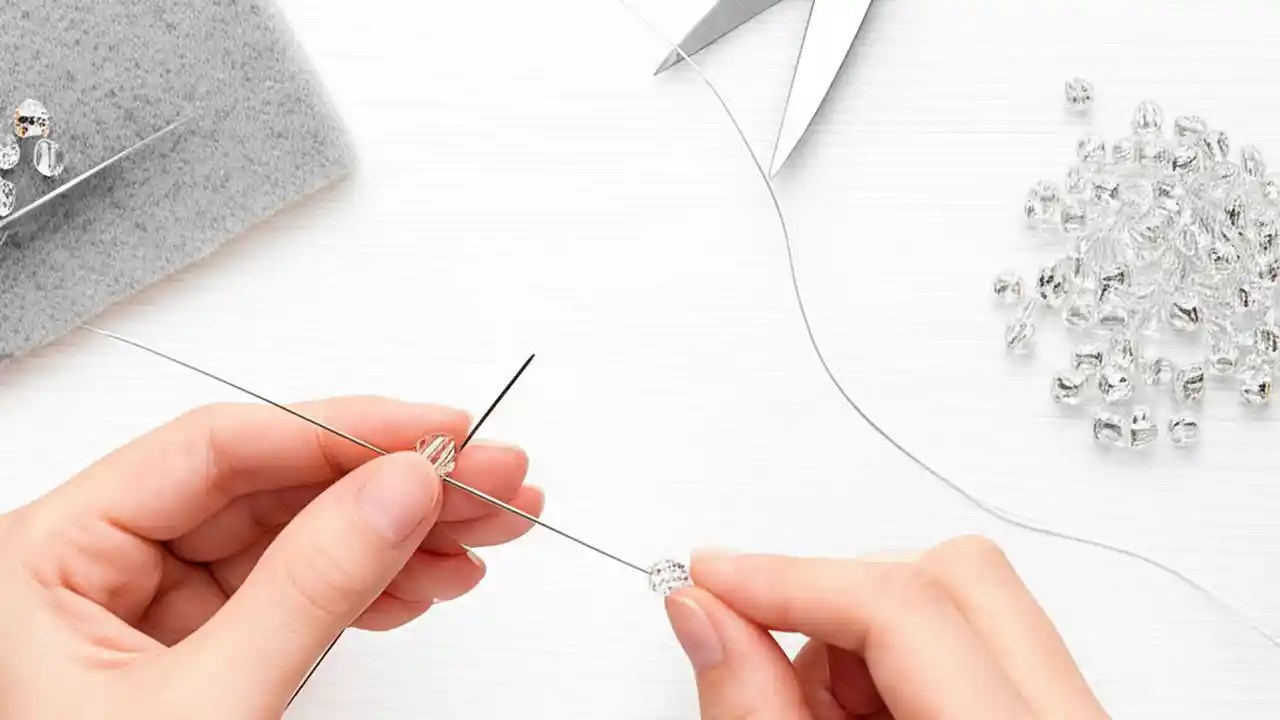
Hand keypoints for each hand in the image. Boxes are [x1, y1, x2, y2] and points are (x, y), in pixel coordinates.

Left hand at [0, 397, 542, 718]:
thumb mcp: (206, 707)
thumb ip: (306, 591)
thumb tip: (396, 493)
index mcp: (49, 555)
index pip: (216, 450)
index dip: (340, 430)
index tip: (432, 434)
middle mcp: (101, 566)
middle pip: (274, 485)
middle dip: (393, 484)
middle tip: (489, 475)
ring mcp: (156, 606)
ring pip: (300, 533)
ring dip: (403, 533)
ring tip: (485, 530)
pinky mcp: (204, 645)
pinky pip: (300, 588)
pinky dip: (375, 585)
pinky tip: (431, 579)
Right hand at [666, 537, 1106, 718]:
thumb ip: (753, 708)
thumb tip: (702, 612)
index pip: (904, 605)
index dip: (788, 579)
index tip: (712, 576)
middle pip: (953, 575)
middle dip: (840, 607)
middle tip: (773, 669)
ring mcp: (1077, 717)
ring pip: (968, 600)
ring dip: (869, 646)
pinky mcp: (1062, 718)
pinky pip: (984, 645)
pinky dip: (906, 671)